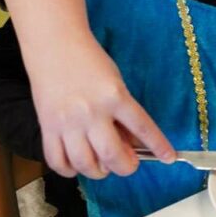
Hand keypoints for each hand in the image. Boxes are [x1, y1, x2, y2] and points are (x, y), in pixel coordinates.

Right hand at [0, 0, 173, 178]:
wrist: (54, 45)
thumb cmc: (89, 62)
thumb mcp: (116, 83)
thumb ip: (124, 114)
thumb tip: (133, 145)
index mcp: (115, 96)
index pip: (143, 127)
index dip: (158, 146)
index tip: (168, 158)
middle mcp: (92, 112)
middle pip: (112, 155)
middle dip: (125, 167)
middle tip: (128, 163)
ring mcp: (67, 122)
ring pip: (84, 163)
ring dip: (98, 171)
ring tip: (103, 165)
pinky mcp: (47, 127)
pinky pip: (57, 160)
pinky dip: (69, 170)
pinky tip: (77, 164)